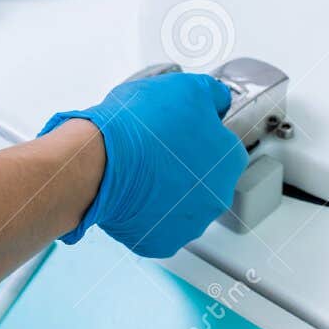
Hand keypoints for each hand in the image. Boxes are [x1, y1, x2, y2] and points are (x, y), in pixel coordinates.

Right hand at [41, 72, 246, 256]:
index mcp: (230, 160)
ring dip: (166, 192)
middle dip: (184, 167)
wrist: (99, 161)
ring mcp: (189, 224)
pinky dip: (144, 214)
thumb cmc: (139, 127)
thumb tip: (218, 100)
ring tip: (140, 172)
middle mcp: (216, 197)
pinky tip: (131, 195)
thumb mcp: (186, 87)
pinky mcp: (160, 242)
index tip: (177, 131)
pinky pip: (156, 226)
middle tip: (155, 151)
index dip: (198, 134)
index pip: (223, 146)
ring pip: (181, 206)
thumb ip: (212, 94)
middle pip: (204, 180)